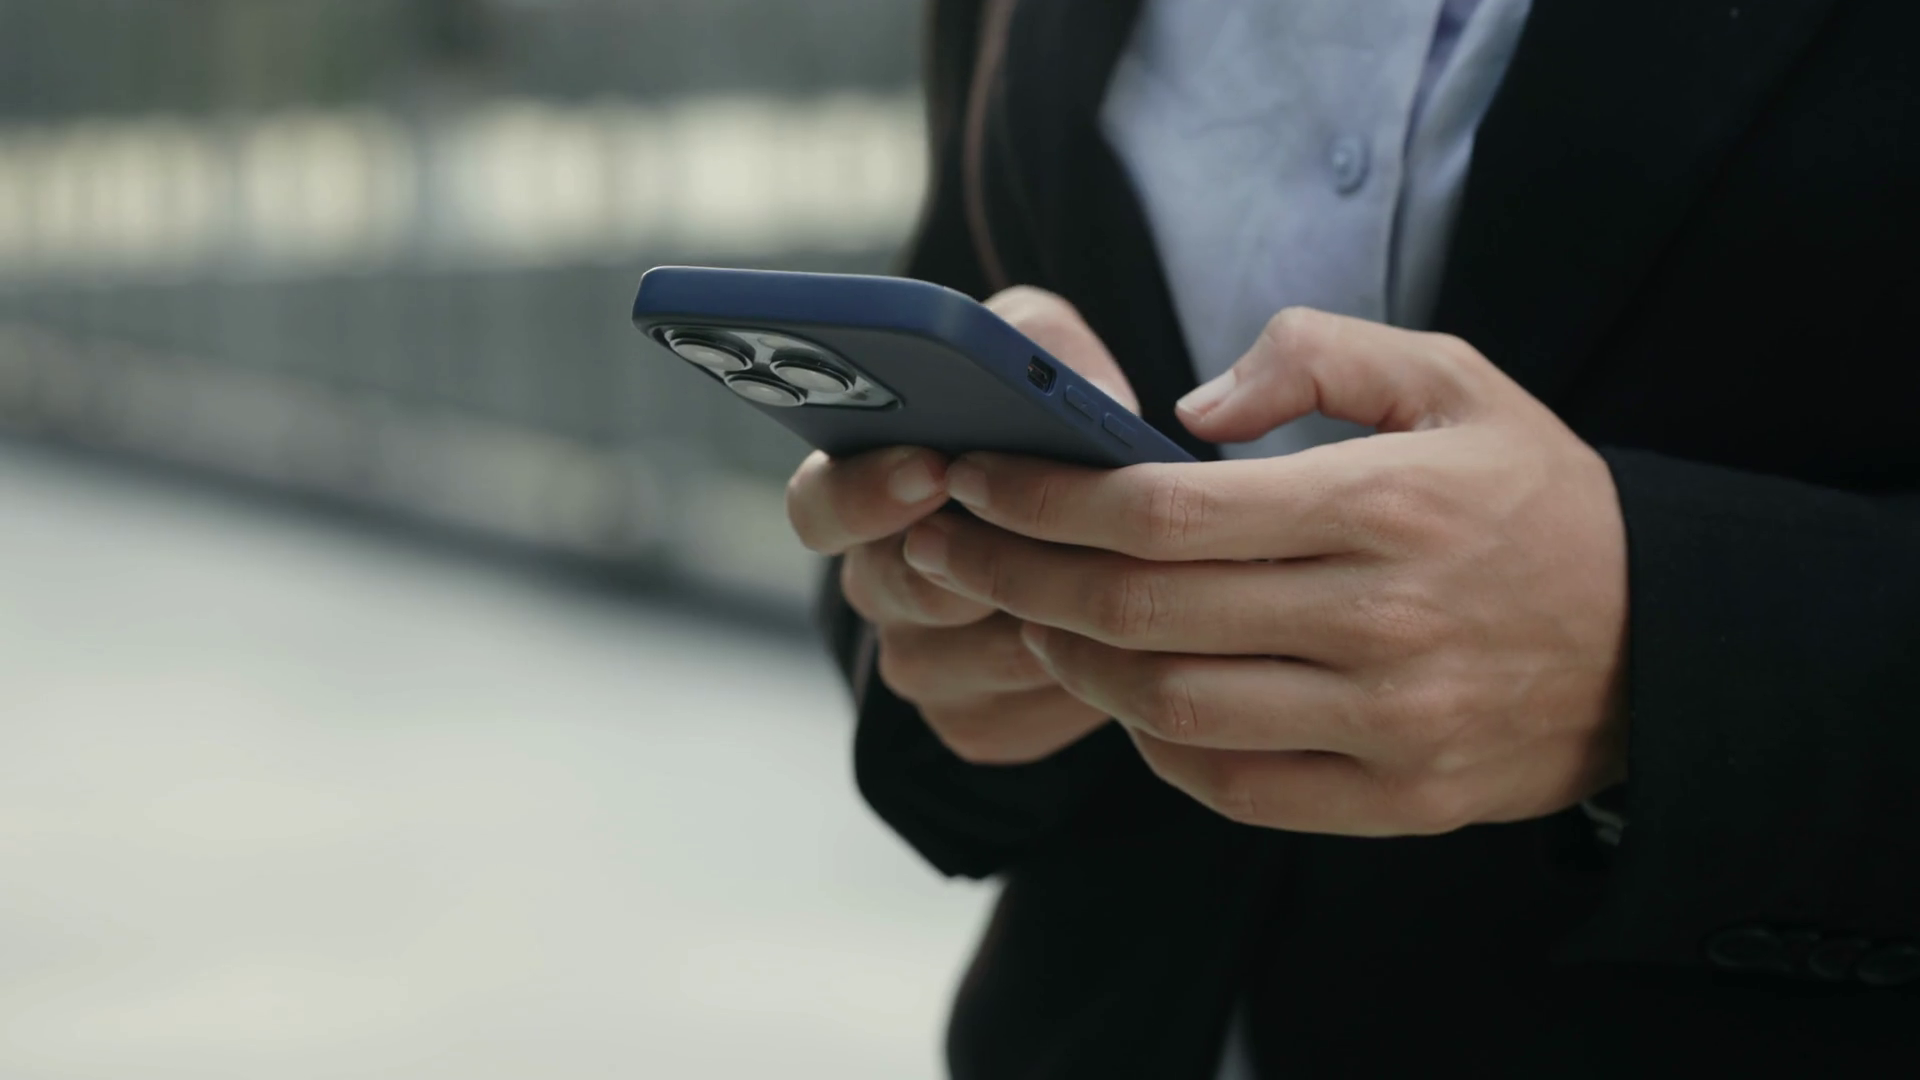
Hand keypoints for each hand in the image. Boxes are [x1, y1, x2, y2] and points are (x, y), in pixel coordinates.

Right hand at [787, 287, 1139, 764]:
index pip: (819, 504)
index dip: (870, 492)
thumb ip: (1042, 342)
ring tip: (1130, 572)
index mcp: (860, 494)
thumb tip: (1082, 392)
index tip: (933, 468)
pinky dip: (1092, 669)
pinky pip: (1037, 707)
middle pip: (906, 588)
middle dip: (989, 556)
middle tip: (1054, 528)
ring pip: (990, 652)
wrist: (1100, 547)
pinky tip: (1135, 633)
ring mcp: (923, 665)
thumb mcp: (1041, 356)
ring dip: (1062, 612)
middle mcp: (876, 585)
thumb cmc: (1049, 433)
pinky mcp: (978, 725)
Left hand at [899, 308, 1628, 834]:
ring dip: (1069, 663)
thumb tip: (1181, 411)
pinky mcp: (1392, 798)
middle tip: (943, 550)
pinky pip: (1230, 786)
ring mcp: (1384, 721)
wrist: (1656, 640)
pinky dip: (1154, 744)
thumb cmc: (1531, 499)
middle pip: (1140, 612)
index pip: (1162, 511)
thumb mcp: (1454, 377)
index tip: (973, 478)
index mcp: (1380, 503)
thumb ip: (1317, 354)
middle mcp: (1377, 619)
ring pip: (1169, 707)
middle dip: (1014, 578)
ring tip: (1019, 617)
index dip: (1044, 499)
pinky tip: (1119, 692)